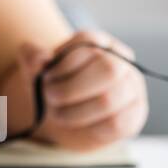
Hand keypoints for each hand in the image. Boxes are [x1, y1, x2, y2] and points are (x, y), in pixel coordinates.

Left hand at [18, 31, 147, 151]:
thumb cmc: (53, 85)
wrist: (64, 116)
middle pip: (108, 69)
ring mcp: (133, 88)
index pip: (88, 41)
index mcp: (99, 43)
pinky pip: (116, 123)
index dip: (63, 61)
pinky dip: (90, 127)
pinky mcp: (135, 115)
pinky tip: (78, 124)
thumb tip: (40, 58)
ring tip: (57, 113)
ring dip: (75, 111)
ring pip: (109, 100)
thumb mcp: (36, 70)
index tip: (45, 75)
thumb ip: (32, 58)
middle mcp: (122, 62)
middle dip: (71, 88)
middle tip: (50, 96)